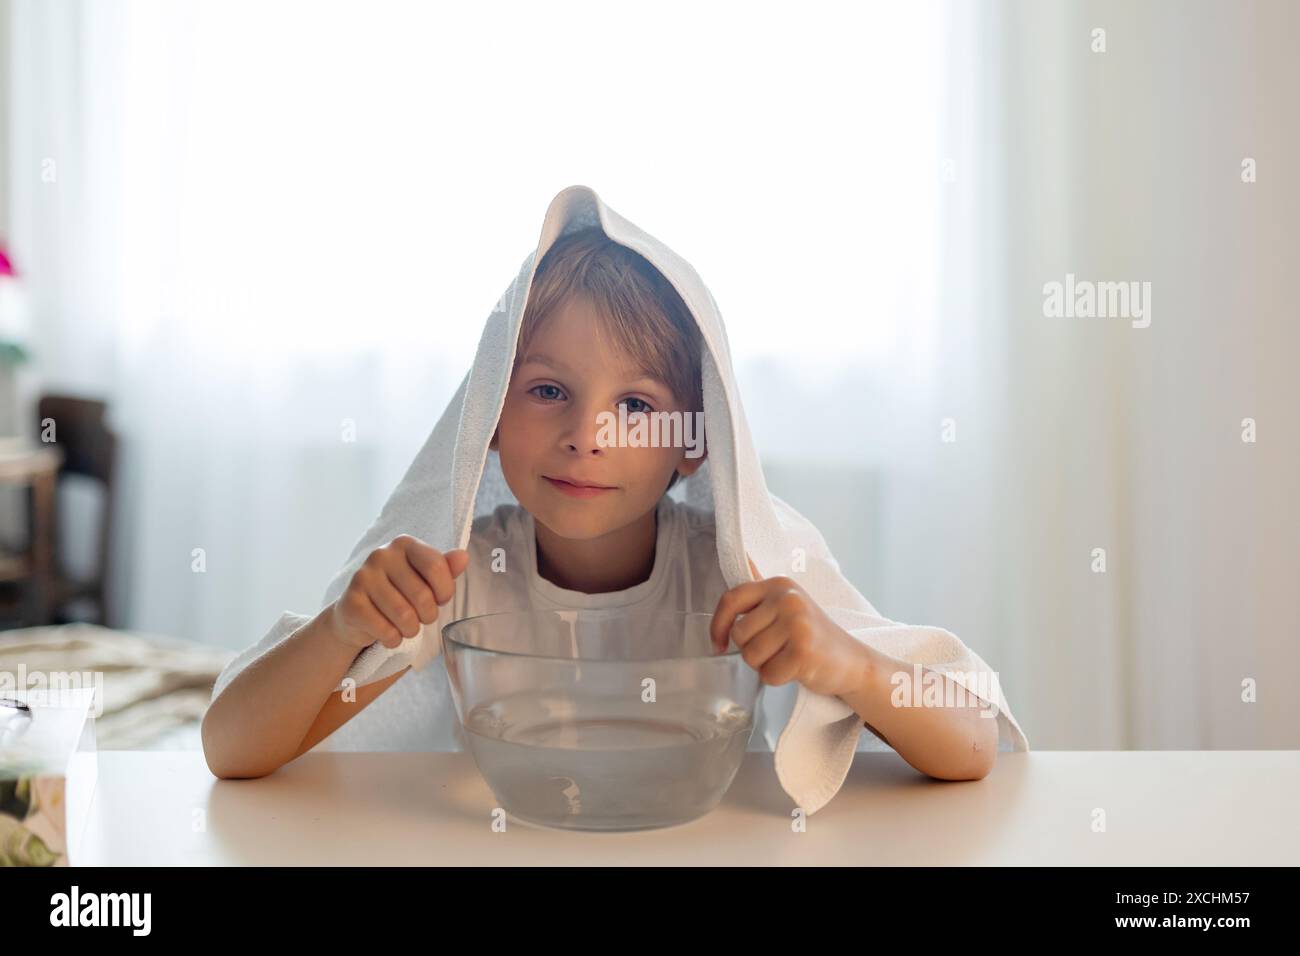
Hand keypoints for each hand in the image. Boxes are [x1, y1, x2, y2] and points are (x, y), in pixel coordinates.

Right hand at [329, 536, 469, 650]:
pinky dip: (393, 639)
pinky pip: (386, 630)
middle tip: (421, 617)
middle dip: (428, 615)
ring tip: (406, 627)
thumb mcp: (423, 578)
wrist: (356, 614)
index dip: (445, 590)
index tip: (440, 599)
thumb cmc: (397, 593)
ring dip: (411, 630)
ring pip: (404, 616)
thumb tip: (463, 557)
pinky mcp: (351, 603)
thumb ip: (444, 568)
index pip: (436, 566)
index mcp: (403, 544)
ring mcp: (362, 578)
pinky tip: (389, 633)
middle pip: (423, 595)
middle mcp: (381, 555)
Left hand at [709, 554, 869, 698]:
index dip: (718, 625)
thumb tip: (736, 562)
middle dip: (751, 650)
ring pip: (751, 656)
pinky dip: (778, 678)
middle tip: (777, 649)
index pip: (731, 600)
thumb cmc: (812, 635)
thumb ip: (759, 597)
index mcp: (779, 584)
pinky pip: (768, 674)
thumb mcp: (786, 607)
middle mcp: (787, 598)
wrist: (851, 660)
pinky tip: (796, 669)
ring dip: (764, 666)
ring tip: (787, 657)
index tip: (718, 644)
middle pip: (739, 634)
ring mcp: (797, 623)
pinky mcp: (804, 651)